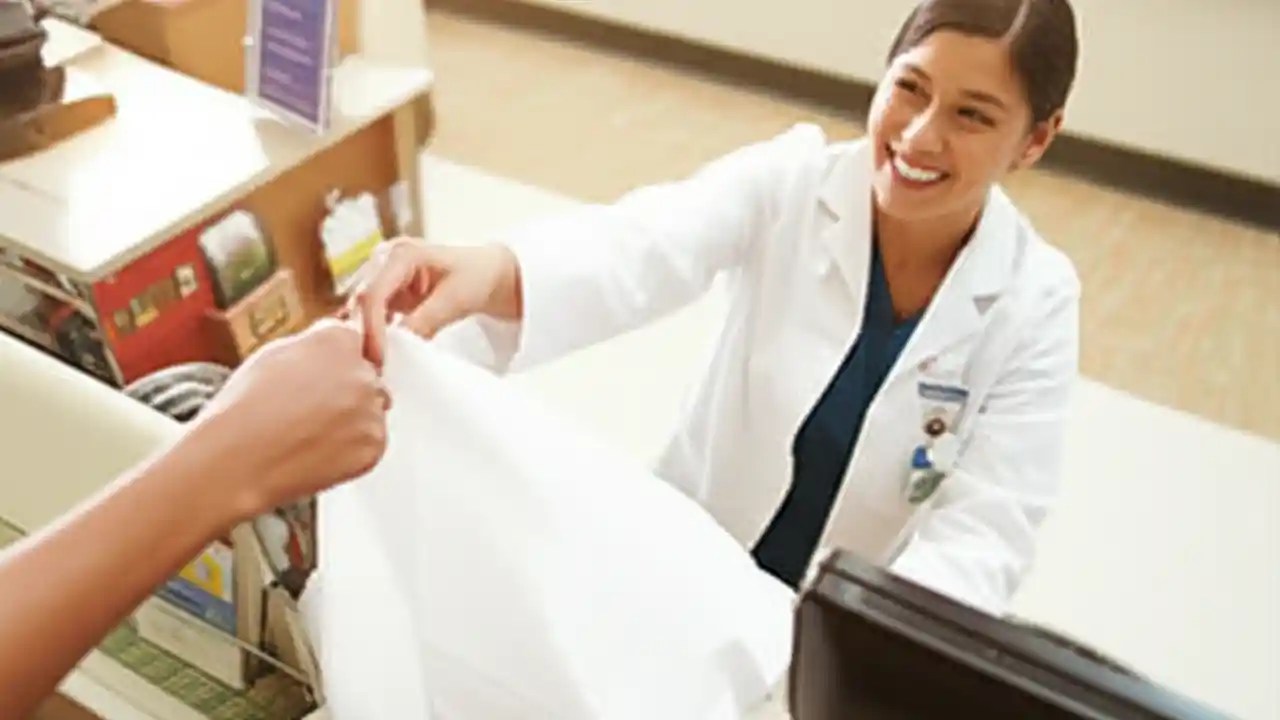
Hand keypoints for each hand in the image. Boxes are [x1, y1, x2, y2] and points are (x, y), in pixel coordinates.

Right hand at [193, 319, 389, 519]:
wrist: (236, 460)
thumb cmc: (243, 409)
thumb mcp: (273, 354)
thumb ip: (312, 345)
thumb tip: (328, 344)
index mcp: (337, 340)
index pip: (352, 341)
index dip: (334, 361)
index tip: (323, 375)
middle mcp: (362, 371)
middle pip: (366, 376)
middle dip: (346, 390)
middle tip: (311, 411)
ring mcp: (371, 409)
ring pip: (371, 410)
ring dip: (353, 419)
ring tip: (311, 434)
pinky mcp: (374, 444)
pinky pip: (372, 442)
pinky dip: (354, 449)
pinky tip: (319, 451)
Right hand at [346, 238, 522, 365]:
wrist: (487, 274)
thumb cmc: (475, 278)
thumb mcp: (455, 300)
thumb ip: (425, 321)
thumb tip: (396, 345)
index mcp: (402, 254)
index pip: (374, 294)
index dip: (372, 328)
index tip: (379, 359)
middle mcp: (384, 259)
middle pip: (361, 300)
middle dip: (364, 334)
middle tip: (372, 368)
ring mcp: (382, 274)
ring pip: (361, 309)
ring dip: (365, 336)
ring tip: (374, 365)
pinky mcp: (386, 291)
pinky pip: (370, 314)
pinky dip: (373, 334)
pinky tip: (379, 355)